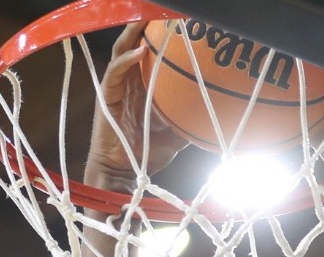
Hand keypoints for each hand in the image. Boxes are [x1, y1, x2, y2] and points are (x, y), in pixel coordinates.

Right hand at [85, 24, 189, 188]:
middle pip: (134, 42)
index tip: (177, 19)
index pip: (149, 50)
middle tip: (162, 10)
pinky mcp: (106, 96)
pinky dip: (126, 60)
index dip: (159, 34)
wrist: (125, 173)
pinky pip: (115, 72)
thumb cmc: (148, 152)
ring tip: (146, 18)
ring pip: (121, 50)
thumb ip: (189, 116)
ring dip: (133, 32)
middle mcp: (128, 80)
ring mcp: (116, 86)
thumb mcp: (176, 132)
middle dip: (144, 24)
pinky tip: (140, 50)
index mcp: (142, 84)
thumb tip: (217, 112)